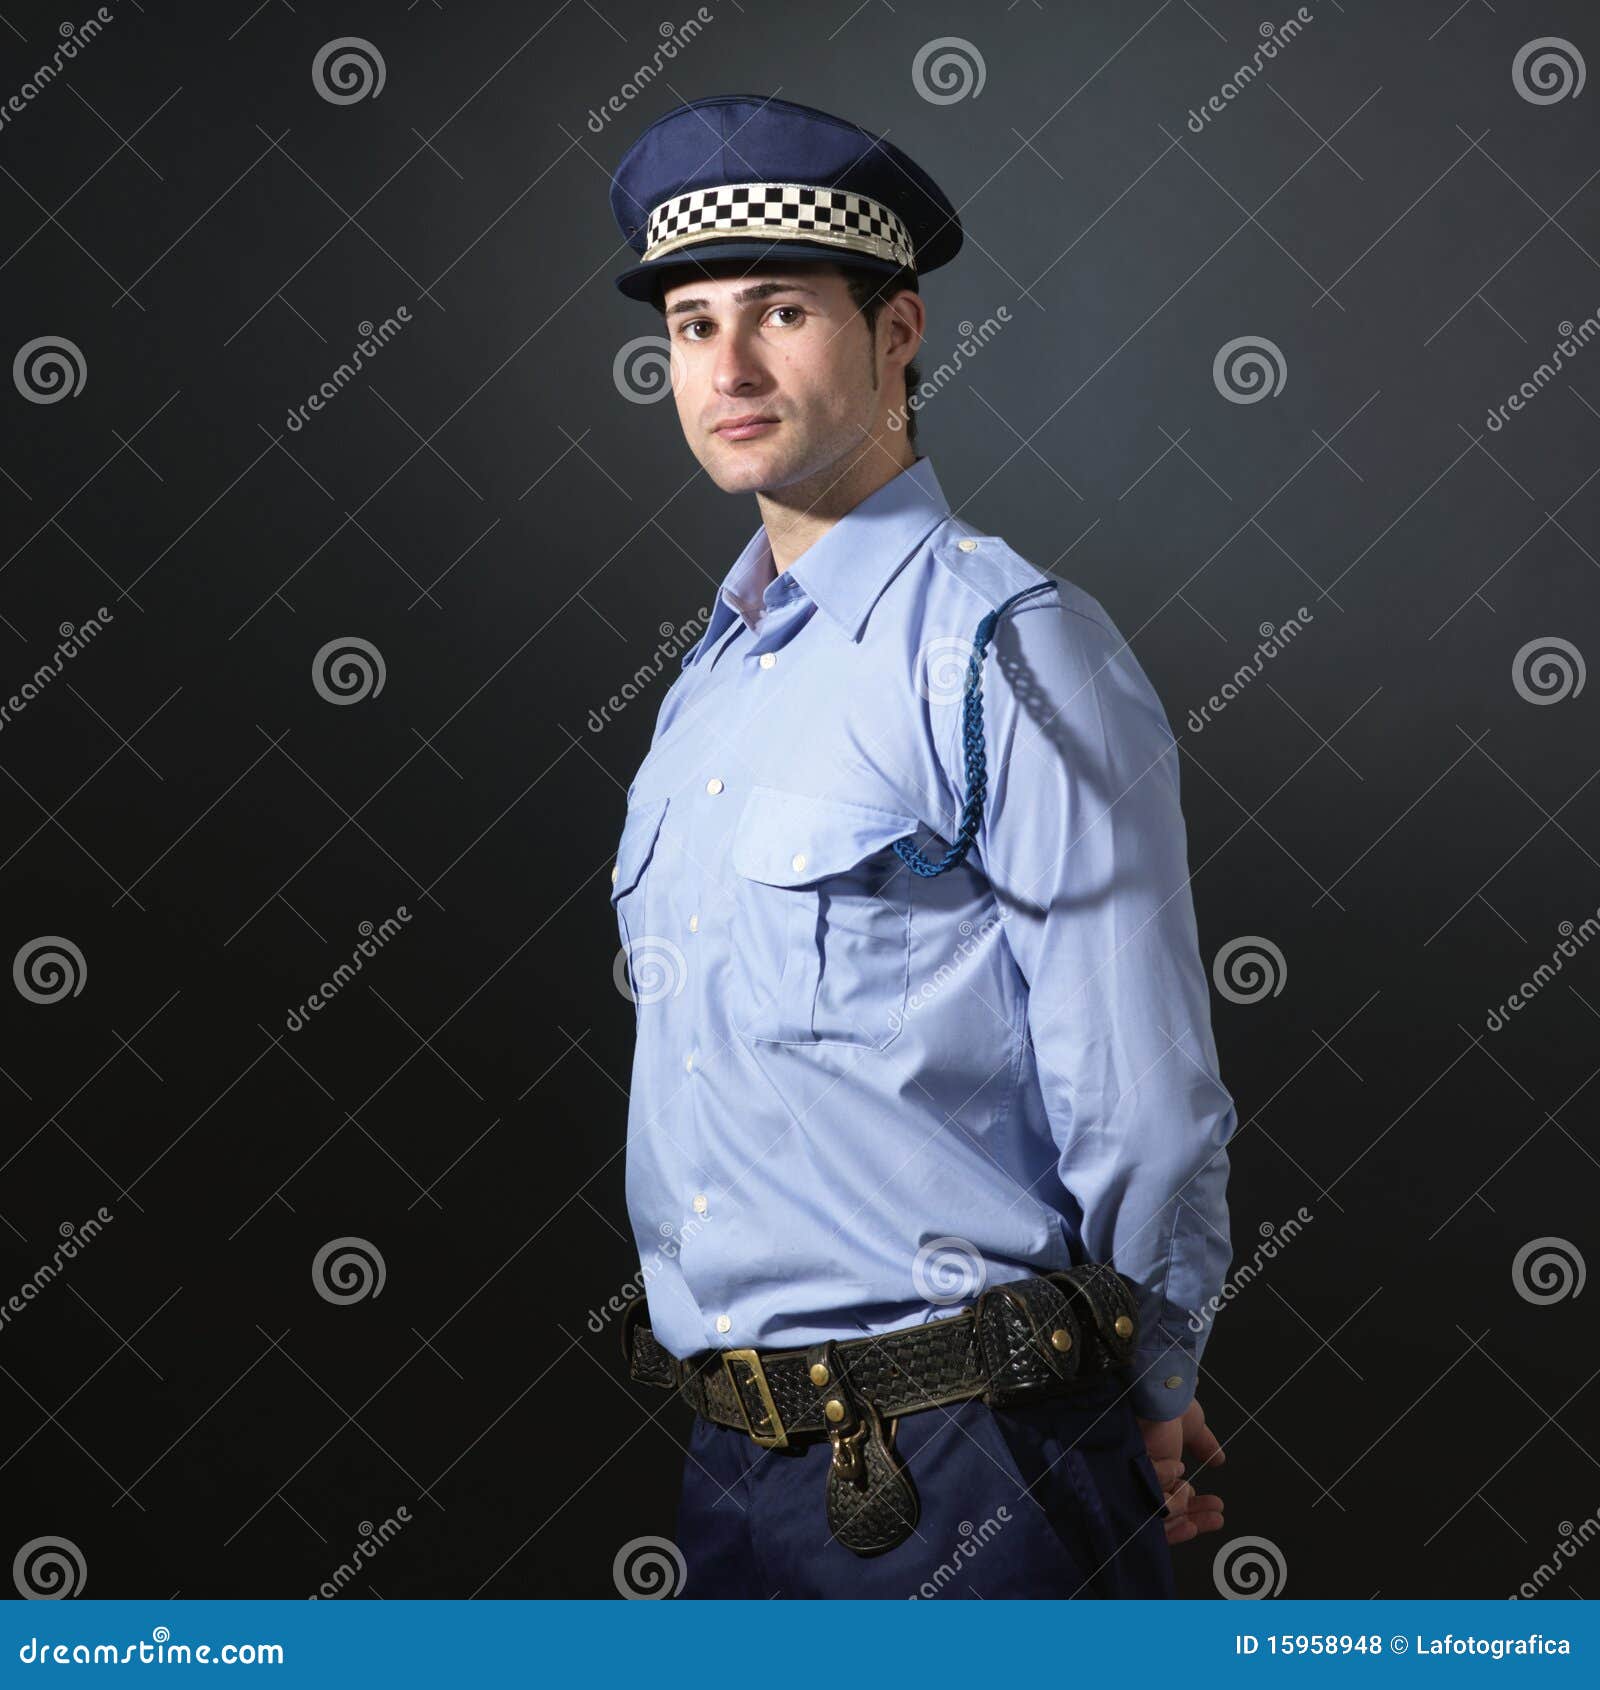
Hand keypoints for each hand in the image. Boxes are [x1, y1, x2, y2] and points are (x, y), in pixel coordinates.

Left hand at [1136, 1394, 1225, 1545]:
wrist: (1158, 1389)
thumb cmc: (1168, 1402)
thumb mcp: (1191, 1424)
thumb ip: (1203, 1444)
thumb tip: (1218, 1459)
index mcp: (1153, 1469)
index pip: (1171, 1506)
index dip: (1194, 1515)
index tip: (1216, 1511)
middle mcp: (1140, 1477)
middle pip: (1163, 1517)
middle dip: (1194, 1521)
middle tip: (1217, 1516)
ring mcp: (1131, 1477)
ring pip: (1155, 1514)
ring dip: (1181, 1508)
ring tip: (1192, 1493)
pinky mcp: (1125, 1473)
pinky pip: (1148, 1497)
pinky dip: (1169, 1483)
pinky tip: (1177, 1467)